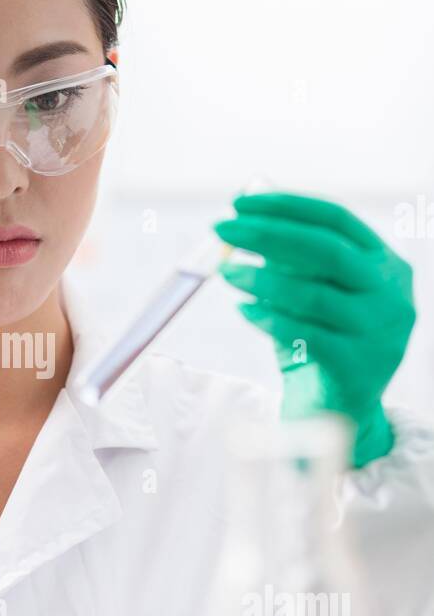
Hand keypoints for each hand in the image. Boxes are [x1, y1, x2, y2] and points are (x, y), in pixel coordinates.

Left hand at [213, 192, 415, 467]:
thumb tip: (247, 212)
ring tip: (227, 272)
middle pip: (327, 250)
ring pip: (313, 295)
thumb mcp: (311, 292)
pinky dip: (268, 318)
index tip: (240, 203)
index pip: (337, 219)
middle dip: (268, 234)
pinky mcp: (359, 367)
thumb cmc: (318, 341)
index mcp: (385, 264)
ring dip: (261, 278)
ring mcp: (381, 332)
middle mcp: (392, 294)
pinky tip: (245, 310)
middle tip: (223, 230)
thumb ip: (290, 256)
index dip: (286, 206)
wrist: (336, 412)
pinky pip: (305, 335)